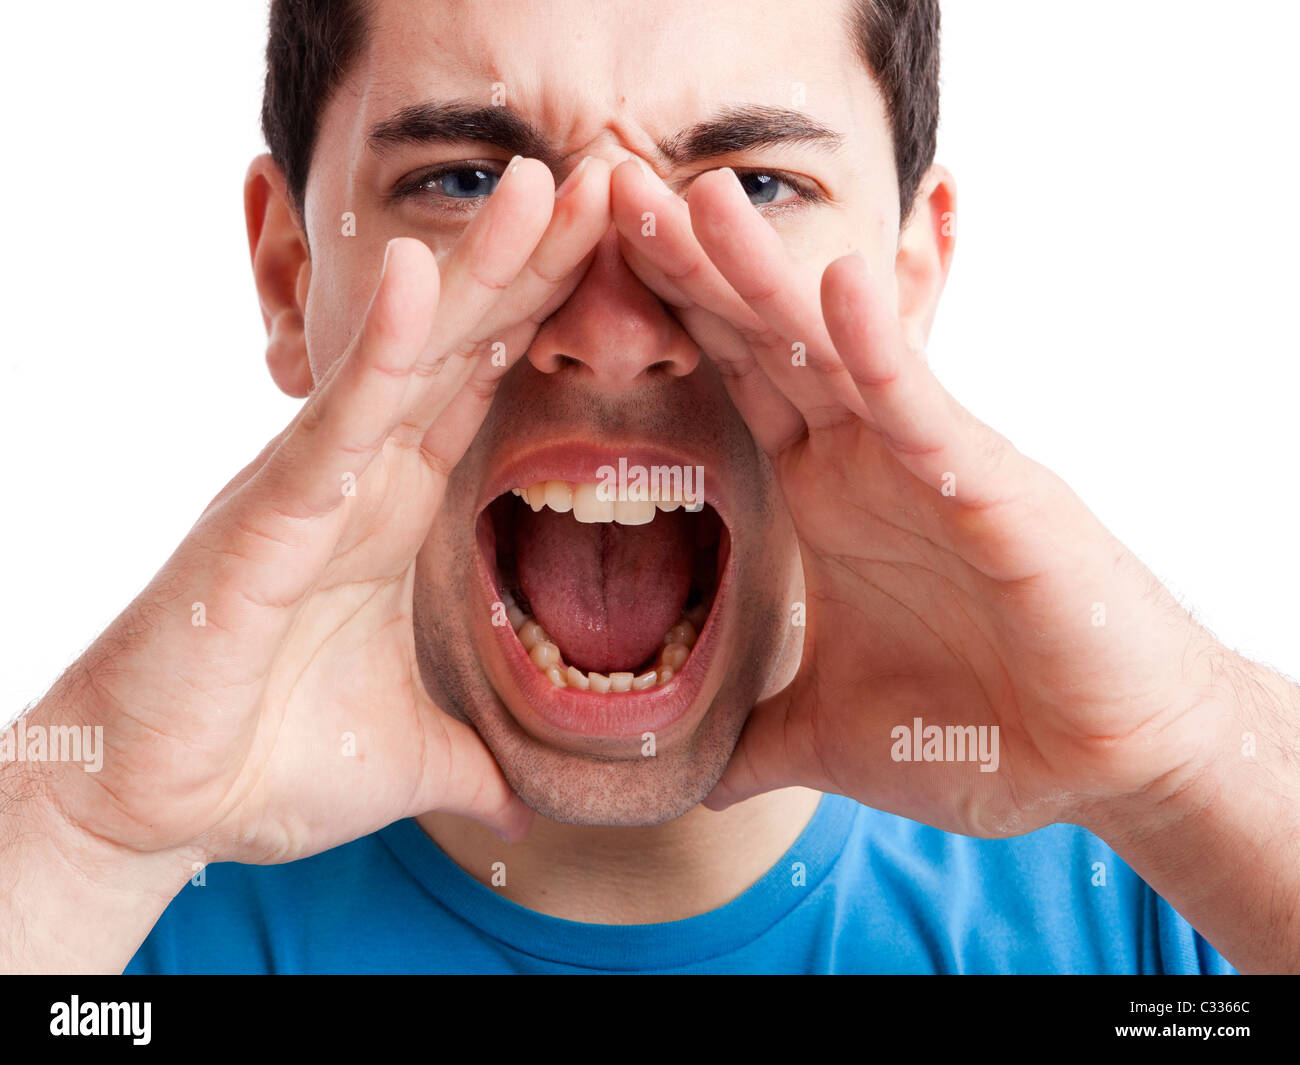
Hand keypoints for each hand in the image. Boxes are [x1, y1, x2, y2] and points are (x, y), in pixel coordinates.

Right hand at [31, 156, 612, 865]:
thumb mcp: (410, 758)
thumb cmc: (261, 766)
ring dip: (481, 270)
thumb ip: (476, 761)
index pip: (486, 392)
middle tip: (609, 179)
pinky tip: (424, 276)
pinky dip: (383, 351)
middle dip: (537, 264)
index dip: (548, 320)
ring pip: (411, 360)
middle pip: (465, 350)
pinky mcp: (269, 521)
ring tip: (548, 185)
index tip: (620, 257)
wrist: (154, 813)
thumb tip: (528, 804)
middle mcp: (360, 480)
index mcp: (396, 512)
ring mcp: (314, 490)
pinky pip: (338, 422)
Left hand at [611, 160, 1231, 836]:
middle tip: (613, 190)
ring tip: (696, 203)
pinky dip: (882, 351)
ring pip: (833, 352)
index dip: (665, 322)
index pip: (730, 383)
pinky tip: (836, 288)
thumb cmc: (982, 732)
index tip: (591, 265)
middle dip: (689, 268)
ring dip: (764, 277)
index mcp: (821, 495)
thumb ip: (753, 739)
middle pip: (762, 342)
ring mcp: (923, 466)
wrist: (1101, 763)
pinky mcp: (989, 489)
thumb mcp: (829, 736)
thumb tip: (684, 776)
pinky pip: (923, 409)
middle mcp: (863, 461)